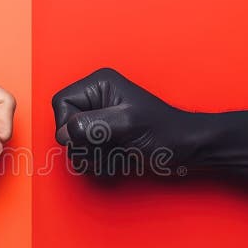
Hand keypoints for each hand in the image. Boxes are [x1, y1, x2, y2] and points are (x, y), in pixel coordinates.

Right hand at [51, 68, 204, 175]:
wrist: (186, 149)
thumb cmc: (165, 131)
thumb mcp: (128, 124)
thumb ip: (94, 125)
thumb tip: (66, 132)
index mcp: (100, 84)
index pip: (61, 102)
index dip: (68, 124)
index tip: (88, 137)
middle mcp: (96, 99)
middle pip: (64, 125)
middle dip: (82, 144)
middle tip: (106, 148)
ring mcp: (99, 120)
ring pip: (73, 144)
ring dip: (90, 157)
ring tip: (115, 156)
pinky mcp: (104, 139)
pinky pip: (85, 155)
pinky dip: (97, 163)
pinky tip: (117, 162)